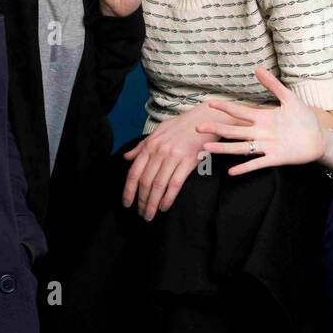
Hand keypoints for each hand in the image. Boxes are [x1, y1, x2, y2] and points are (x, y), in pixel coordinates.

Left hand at [122, 103, 237, 219]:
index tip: (127, 203)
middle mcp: (159, 151)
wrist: (205, 118)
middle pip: (145, 182)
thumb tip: (126, 157)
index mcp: (150, 145)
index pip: (134, 172)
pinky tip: (164, 207)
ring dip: (152, 203)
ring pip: (158, 185)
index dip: (129, 190)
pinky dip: (168, 198)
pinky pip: (175, 184)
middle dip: (141, 201)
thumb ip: (141, 146)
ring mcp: (174, 156)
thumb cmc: (182, 125)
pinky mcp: (188, 161)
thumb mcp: (158, 131)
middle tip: (141, 214)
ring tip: (150, 215)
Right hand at [195, 67, 325, 175]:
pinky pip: (256, 164)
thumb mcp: (289, 98)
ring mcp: (266, 146)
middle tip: (199, 128)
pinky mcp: (275, 158)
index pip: (239, 112)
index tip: (210, 103)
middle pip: (234, 131)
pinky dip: (244, 168)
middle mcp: (260, 133)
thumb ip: (273, 85)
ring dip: (224, 148)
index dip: (225, 107)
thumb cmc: (304, 118)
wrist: (318, 138)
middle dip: (216, 129)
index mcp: (263, 118)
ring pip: (240, 147)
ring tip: (207, 148)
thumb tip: (257, 69)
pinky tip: (231, 171)